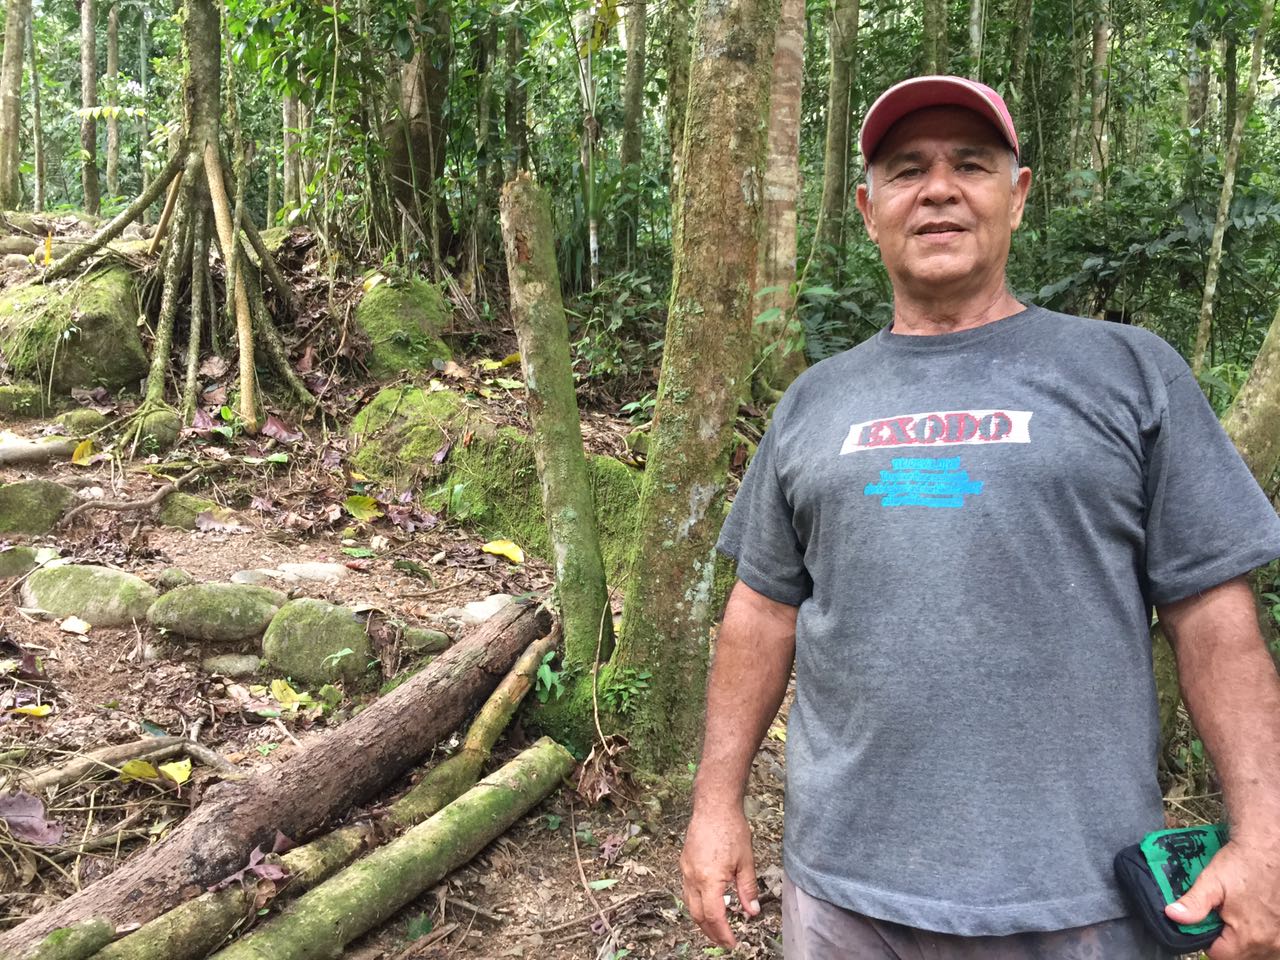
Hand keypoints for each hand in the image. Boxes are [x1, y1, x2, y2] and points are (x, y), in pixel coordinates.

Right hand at [679, 804, 760, 947]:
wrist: (713, 806)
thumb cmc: (730, 829)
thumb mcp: (746, 861)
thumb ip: (747, 889)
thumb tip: (752, 911)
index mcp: (709, 879)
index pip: (715, 917)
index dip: (723, 933)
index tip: (732, 943)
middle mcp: (693, 877)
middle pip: (698, 915)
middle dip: (710, 932)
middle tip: (724, 940)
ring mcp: (686, 870)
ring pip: (689, 904)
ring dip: (701, 920)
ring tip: (715, 928)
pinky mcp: (684, 863)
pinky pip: (687, 890)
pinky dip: (696, 903)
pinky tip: (707, 904)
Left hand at [1165, 834, 1279, 958]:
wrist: (1268, 849)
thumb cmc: (1241, 864)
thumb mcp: (1211, 882)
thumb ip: (1193, 904)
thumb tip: (1172, 915)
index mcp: (1249, 937)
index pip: (1220, 955)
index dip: (1206, 940)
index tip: (1204, 922)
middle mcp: (1271, 944)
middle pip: (1239, 954)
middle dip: (1226, 939)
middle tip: (1220, 915)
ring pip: (1256, 950)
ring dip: (1243, 938)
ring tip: (1236, 913)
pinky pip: (1270, 942)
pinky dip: (1259, 934)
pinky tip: (1252, 914)